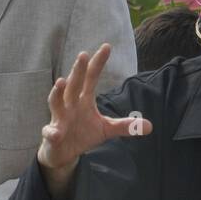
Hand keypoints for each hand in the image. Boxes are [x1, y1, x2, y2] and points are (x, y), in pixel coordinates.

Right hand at [37, 43, 151, 178]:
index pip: (91, 77)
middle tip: (83, 54)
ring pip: (56, 103)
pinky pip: (50, 132)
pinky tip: (54, 133)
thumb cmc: (83, 134)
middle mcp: (70, 104)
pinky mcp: (52, 134)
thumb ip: (125, 126)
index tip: (107, 46)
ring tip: (61, 82)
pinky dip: (51, 132)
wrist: (63, 153)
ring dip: (57, 93)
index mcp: (84, 99)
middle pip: (74, 84)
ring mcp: (60, 118)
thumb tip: (150, 126)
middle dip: (78, 70)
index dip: (98, 63)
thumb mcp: (106, 129)